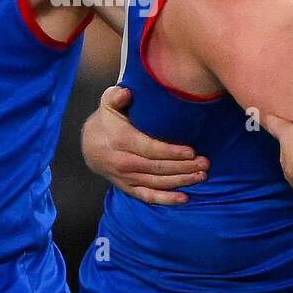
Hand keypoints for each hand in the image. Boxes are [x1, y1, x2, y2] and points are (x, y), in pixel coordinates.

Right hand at [81, 86, 208, 205]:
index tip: (191, 152)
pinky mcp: (128, 189)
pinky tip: (184, 199)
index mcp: (120, 140)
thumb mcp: (108, 104)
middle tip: (205, 164)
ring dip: (180, 181)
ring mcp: (126, 178)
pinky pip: (147, 197)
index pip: (149, 149)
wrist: (88, 147)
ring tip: (201, 176)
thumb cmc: (106, 122)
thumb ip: (116, 96)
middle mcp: (123, 162)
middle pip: (157, 168)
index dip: (171, 152)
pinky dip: (166, 200)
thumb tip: (126, 92)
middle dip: (183, 167)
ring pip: (156, 183)